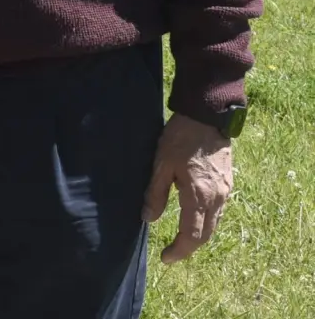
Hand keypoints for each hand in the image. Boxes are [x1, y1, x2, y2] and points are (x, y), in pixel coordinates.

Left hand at [142, 113, 234, 263]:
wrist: (208, 117)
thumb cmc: (181, 139)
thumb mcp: (161, 165)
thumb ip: (156, 193)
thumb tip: (148, 219)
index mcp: (199, 197)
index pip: (191, 235)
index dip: (179, 250)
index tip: (165, 258)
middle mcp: (217, 198)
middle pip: (206, 234)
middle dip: (189, 247)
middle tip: (171, 253)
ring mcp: (226, 191)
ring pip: (214, 224)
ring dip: (199, 236)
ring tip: (181, 239)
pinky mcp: (228, 183)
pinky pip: (219, 211)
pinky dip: (206, 222)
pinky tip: (194, 218)